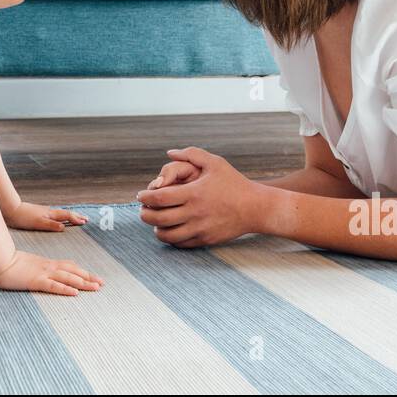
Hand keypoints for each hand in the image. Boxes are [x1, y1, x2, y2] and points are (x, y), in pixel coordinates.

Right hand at [0, 250, 103, 295]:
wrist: (0, 259)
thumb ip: (36, 268)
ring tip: (95, 288)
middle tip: (102, 283)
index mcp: (47, 263)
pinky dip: (65, 289)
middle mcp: (49, 267)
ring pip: (68, 278)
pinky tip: (75, 293)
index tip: (93, 276)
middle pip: (73, 271)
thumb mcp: (27, 264)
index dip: (82, 272)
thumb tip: (40, 274)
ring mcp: (43, 274)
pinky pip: (54, 286)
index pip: (69, 266)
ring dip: (83, 283)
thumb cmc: (10, 263)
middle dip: (88, 277)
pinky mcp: (36, 281)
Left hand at [4, 201, 88, 231]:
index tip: (85, 222)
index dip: (76, 219)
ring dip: (70, 216)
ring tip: (75, 217)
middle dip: (76, 216)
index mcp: (50, 214)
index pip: (67, 216)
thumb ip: (51, 225)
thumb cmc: (23, 217)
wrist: (12, 209)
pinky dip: (61, 216)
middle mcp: (50, 212)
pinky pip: (55, 214)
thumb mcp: (38, 223)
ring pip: (61, 213)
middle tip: (85, 219)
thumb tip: (64, 227)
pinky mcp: (40, 213)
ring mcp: (45, 211)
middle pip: (66, 213)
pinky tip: (58, 218)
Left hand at [135, 147, 262, 247]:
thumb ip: (191, 154)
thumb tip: (170, 153)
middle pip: (158, 218)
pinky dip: (170, 238)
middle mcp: (194, 213)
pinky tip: (170, 229)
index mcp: (193, 193)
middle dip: (144, 214)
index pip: (159, 198)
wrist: (255, 208)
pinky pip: (180, 243)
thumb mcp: (215, 163)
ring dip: (156, 228)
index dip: (145, 197)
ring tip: (155, 221)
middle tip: (143, 209)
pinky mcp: (205, 240)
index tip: (141, 195)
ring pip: (166, 235)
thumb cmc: (234, 183)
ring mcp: (199, 229)